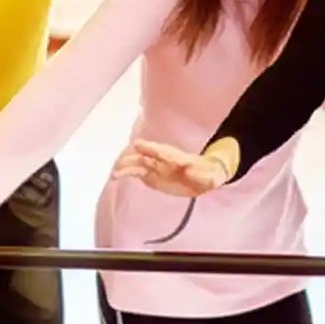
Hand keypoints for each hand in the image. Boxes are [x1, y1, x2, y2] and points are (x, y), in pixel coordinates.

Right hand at [111, 139, 233, 196]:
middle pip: (145, 155)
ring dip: (125, 166)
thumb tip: (188, 169)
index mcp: (177, 157)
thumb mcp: (210, 177)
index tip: (138, 145)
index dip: (150, 148)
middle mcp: (163, 159)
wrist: (204, 178)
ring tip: (114, 174)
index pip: (162, 151)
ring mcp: (156, 166)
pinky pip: (136, 172)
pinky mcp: (151, 175)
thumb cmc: (208, 175)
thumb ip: (200, 174)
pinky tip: (115, 177)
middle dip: (132, 158)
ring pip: (137, 162)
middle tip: (120, 165)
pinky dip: (126, 173)